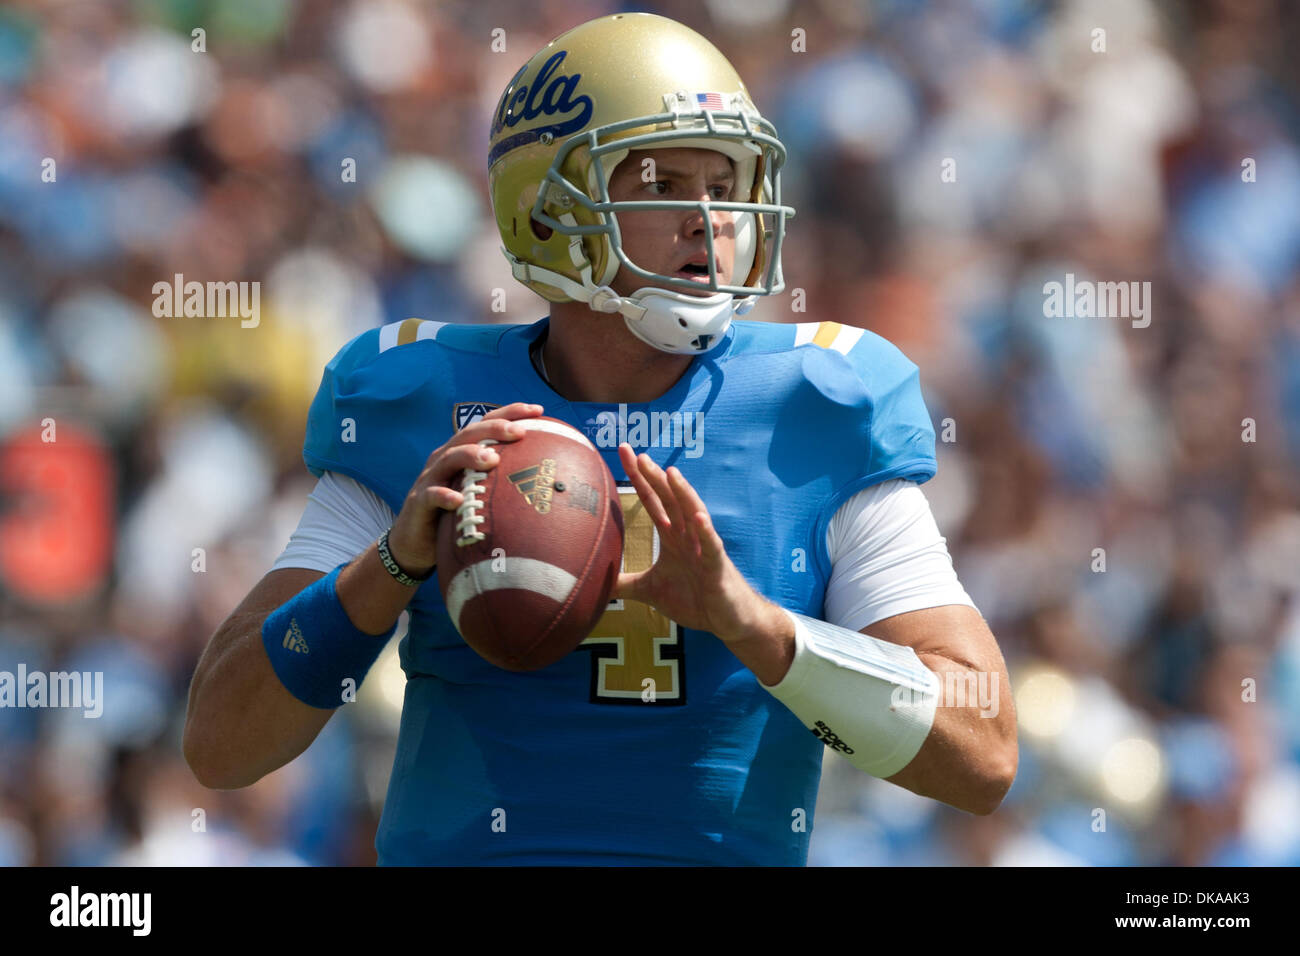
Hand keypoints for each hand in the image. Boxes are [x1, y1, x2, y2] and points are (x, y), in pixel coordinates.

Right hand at [386, 403, 544, 575]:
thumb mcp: (478, 494)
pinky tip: (457, 500)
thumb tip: (548, 485)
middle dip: (495, 428)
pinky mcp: (419, 502)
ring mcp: (430, 478)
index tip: (539, 410)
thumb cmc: (453, 515)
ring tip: (493, 459)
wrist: (414, 542)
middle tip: (520, 431)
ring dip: (471, 456)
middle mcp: (444, 458)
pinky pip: (432, 495)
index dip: (510, 413)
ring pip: (449, 458)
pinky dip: (444, 495)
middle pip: (469, 434)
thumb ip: (501, 483)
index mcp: (461, 452)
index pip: (486, 424)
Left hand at [613, 443, 771, 643]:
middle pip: (669, 499)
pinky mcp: (717, 566)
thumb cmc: (694, 600)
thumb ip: (624, 583)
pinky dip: (706, 532)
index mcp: (672, 536)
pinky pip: (712, 546)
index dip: (638, 477)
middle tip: (636, 453)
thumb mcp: (649, 591)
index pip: (652, 500)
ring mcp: (703, 548)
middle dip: (654, 476)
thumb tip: (594, 583)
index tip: (624, 453)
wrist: (725, 621)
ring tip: (670, 472)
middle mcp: (687, 535)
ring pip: (693, 514)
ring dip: (682, 493)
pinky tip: (699, 518)